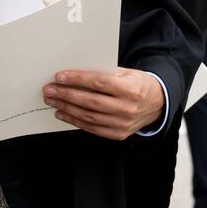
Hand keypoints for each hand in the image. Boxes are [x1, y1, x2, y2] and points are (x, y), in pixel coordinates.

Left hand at [43, 67, 163, 140]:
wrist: (157, 104)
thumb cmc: (137, 84)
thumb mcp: (127, 73)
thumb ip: (105, 72)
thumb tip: (75, 73)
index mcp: (131, 89)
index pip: (99, 82)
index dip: (77, 79)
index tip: (59, 76)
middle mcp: (128, 108)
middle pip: (90, 101)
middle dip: (66, 95)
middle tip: (49, 90)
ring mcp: (123, 124)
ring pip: (88, 116)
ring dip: (66, 108)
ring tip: (52, 100)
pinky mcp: (118, 134)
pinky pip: (91, 128)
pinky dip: (74, 120)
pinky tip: (62, 113)